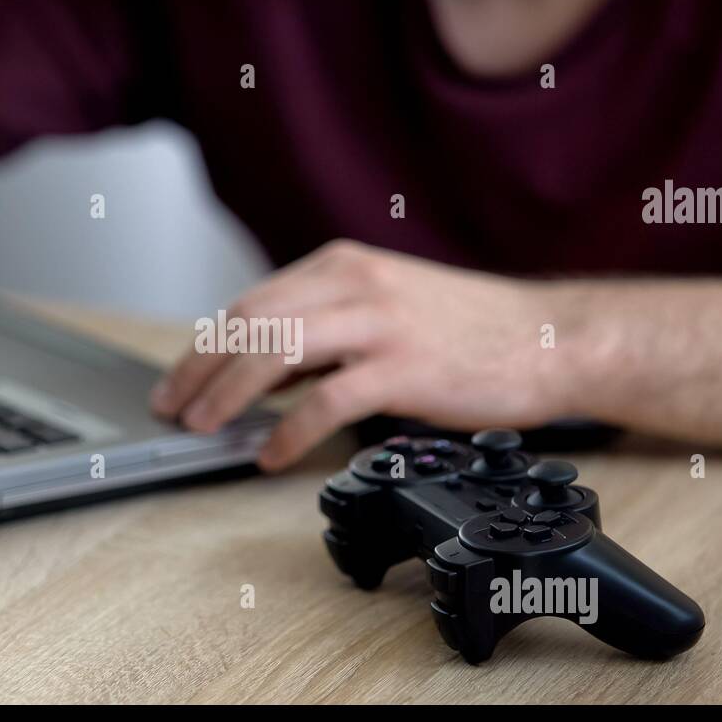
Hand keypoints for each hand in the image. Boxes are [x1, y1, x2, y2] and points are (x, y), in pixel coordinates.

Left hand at [150, 240, 586, 469]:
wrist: (548, 338)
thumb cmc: (467, 330)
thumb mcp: (384, 309)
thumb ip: (324, 333)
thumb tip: (260, 379)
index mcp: (342, 266)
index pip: (249, 304)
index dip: (203, 347)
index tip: (177, 381)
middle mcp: (353, 284)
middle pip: (249, 325)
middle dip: (199, 371)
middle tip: (173, 410)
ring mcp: (379, 323)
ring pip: (274, 353)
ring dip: (228, 395)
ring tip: (205, 429)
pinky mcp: (404, 367)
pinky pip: (326, 401)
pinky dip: (289, 432)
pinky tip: (273, 456)